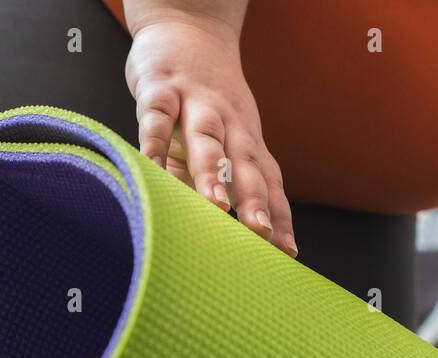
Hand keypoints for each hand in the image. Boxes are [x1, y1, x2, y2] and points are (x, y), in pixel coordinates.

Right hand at [124, 14, 296, 255]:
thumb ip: (216, 182)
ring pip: (207, 139)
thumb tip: (217, 229)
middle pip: (245, 164)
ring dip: (212, 172)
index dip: (279, 216)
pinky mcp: (161, 86)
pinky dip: (154, 139)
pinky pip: (158, 115)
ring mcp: (195, 102)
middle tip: (262, 235)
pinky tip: (150, 168)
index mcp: (246, 139)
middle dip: (254, 201)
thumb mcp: (218, 140)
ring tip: (215, 206)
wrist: (187, 25)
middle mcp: (229, 122)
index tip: (287, 253)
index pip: (269, 182)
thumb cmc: (204, 97)